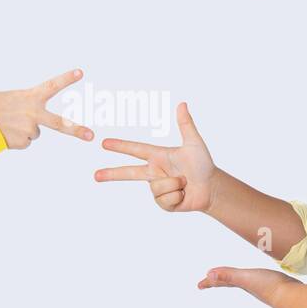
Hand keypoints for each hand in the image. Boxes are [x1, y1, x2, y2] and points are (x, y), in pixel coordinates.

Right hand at [0, 68, 94, 149]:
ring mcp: (29, 128)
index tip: (80, 72)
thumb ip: (29, 107)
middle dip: (76, 130)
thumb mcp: (13, 100)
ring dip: (23, 130)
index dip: (66, 78)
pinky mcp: (22, 142)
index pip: (51, 85)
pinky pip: (25, 141)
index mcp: (30, 97)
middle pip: (59, 123)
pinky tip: (6, 132)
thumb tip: (36, 128)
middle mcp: (33, 113)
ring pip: (35, 132)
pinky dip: (17, 139)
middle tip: (91, 136)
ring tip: (8, 124)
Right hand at [94, 102, 216, 211]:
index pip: (136, 150)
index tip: (104, 142)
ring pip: (158, 186)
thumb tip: (182, 104)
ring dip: (175, 184)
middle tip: (95, 176)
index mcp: (158, 156)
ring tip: (185, 183)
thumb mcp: (194, 143)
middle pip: (129, 173)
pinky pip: (165, 199)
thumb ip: (186, 125)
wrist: (211, 188)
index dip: (120, 146)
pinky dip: (177, 196)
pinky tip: (183, 195)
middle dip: (111, 174)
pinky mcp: (163, 203)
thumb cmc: (203, 164)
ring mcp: (157, 189)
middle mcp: (155, 172)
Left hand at [196, 266, 298, 307]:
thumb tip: (208, 275)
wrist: (292, 297)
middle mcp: (249, 286)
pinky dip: (251, 280)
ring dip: (235, 280)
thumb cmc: (269, 286)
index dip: (210, 281)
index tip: (198, 285)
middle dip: (218, 281)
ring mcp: (260, 287)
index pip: (222, 281)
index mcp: (242, 283)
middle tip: (207, 282)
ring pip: (243, 282)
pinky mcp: (272, 285)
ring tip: (230, 280)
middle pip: (229, 282)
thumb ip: (227, 275)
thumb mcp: (245, 277)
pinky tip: (257, 281)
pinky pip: (256, 281)